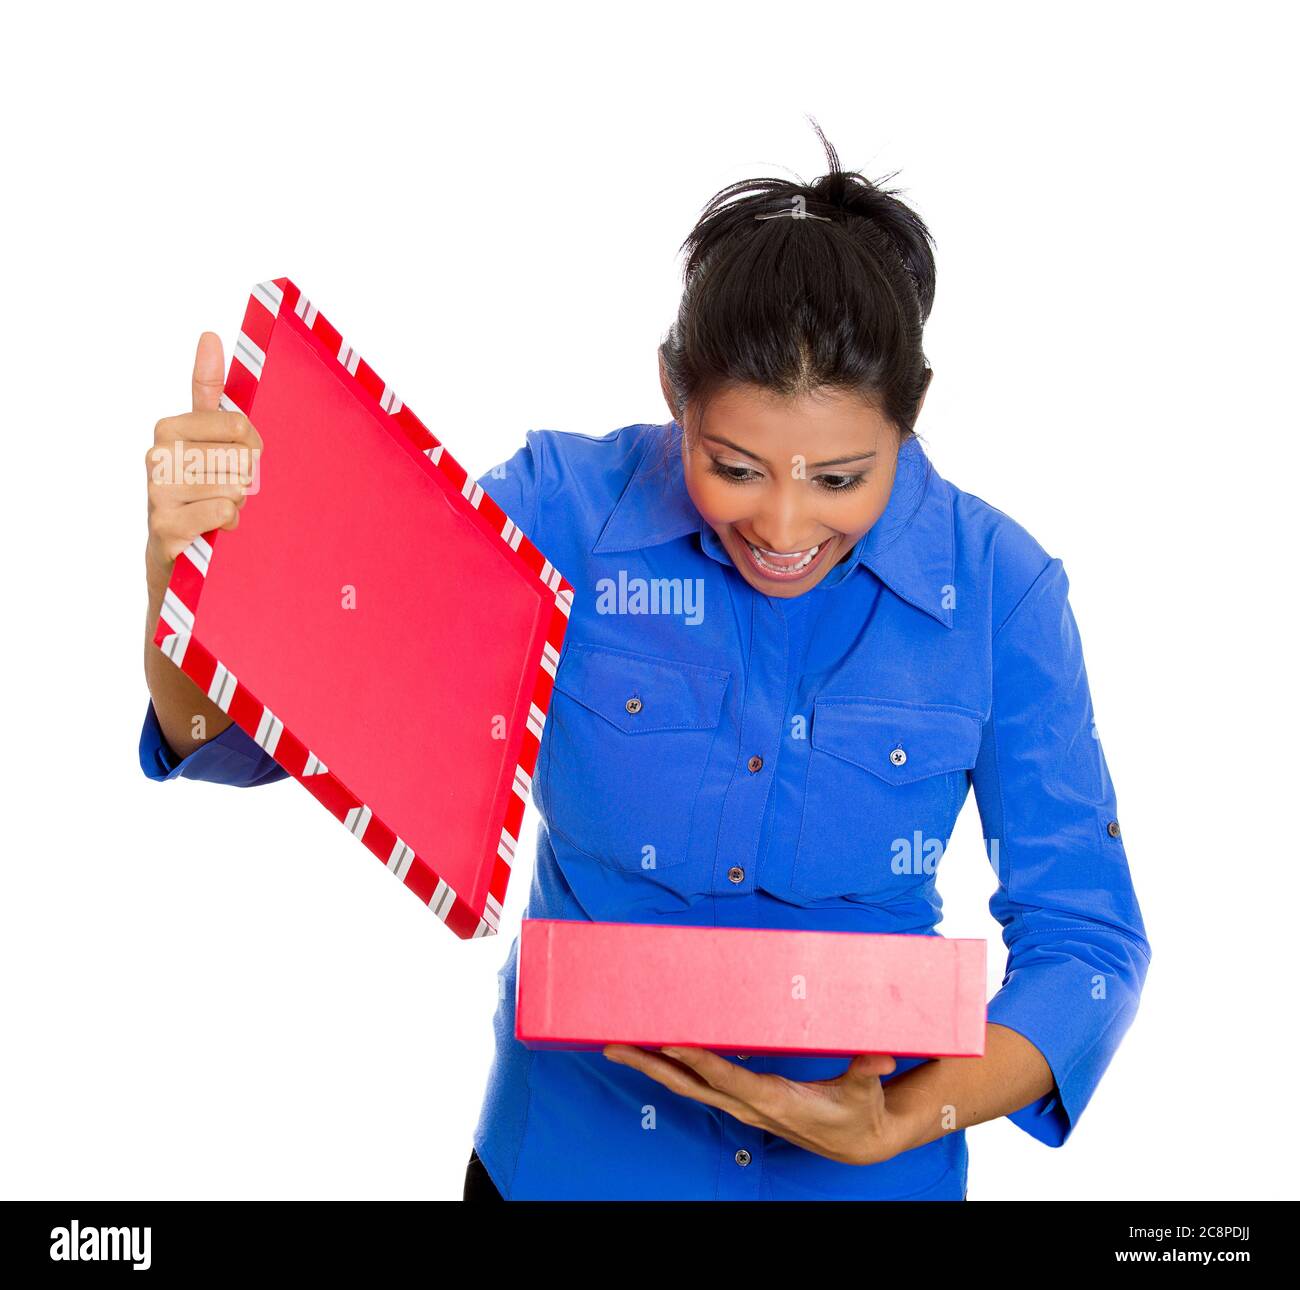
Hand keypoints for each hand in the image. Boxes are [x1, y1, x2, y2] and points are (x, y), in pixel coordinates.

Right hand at [145, 332, 262, 592]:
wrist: (177, 553)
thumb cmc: (200, 489)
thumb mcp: (209, 438)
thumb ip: (209, 388)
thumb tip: (209, 335)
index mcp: (169, 428)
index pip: (241, 425)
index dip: (253, 449)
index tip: (241, 459)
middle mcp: (156, 455)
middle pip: (240, 457)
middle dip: (246, 479)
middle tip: (228, 491)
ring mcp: (157, 492)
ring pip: (234, 484)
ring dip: (239, 503)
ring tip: (220, 510)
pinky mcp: (165, 527)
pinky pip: (221, 510)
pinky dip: (231, 522)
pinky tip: (218, 527)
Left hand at [603, 1043, 905, 1165]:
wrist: (858, 1142)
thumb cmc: (859, 1112)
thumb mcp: (867, 1092)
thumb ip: (868, 1072)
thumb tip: (878, 1056)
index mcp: (774, 1099)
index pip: (727, 1077)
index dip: (698, 1060)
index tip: (669, 1040)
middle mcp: (748, 1105)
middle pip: (690, 1083)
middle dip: (650, 1064)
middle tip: (614, 1043)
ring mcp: (741, 1105)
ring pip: (687, 1085)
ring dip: (652, 1066)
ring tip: (619, 1044)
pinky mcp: (741, 1102)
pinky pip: (698, 1084)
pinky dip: (673, 1068)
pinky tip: (656, 1052)